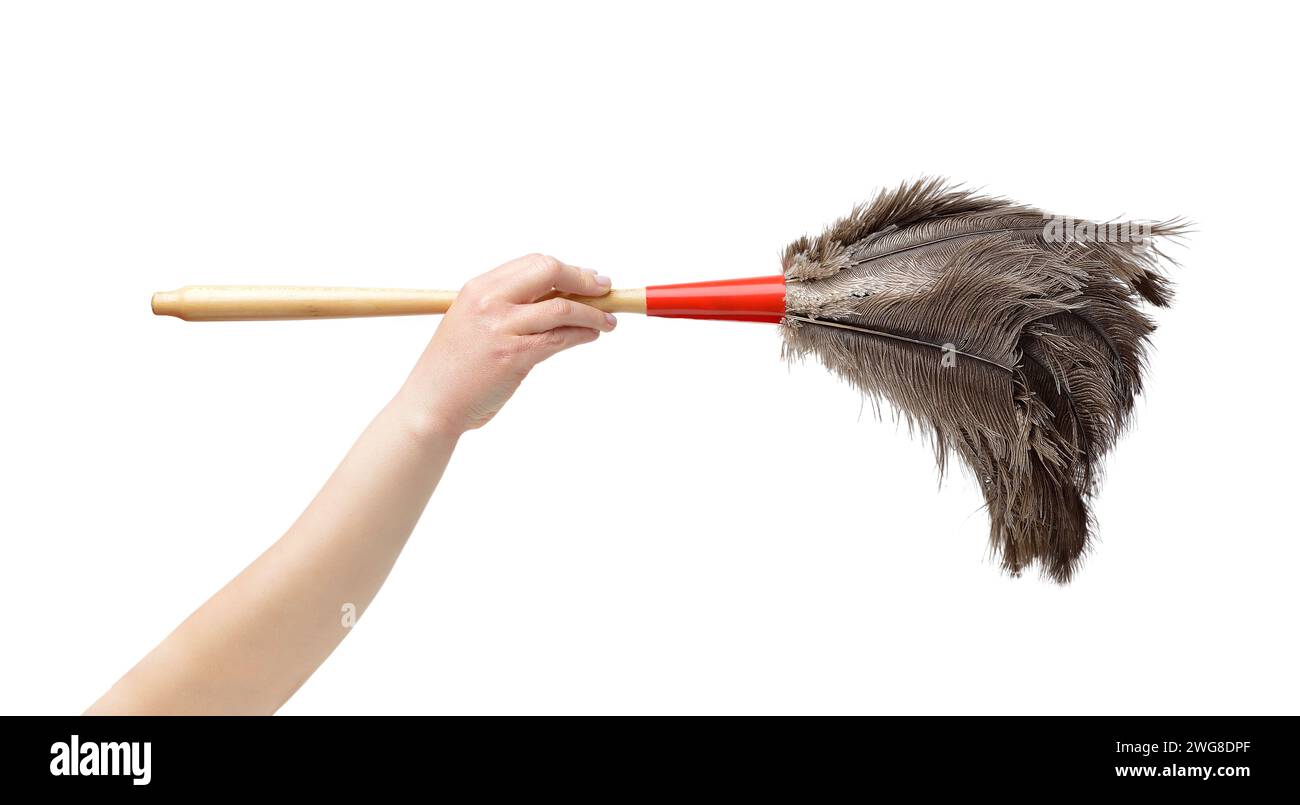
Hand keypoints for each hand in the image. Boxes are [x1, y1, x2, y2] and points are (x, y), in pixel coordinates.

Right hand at [399, 254, 615, 435]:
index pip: (533, 263)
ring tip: (608, 321)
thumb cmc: (453, 370)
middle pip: (550, 271)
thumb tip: (557, 296)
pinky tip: (592, 336)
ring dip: (593, 313)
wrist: (430, 405)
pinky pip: (560, 338)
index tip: (587, 278)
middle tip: (606, 291)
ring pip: (562, 308)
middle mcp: (489, 301)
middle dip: (585, 280)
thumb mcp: (471, 323)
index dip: (567, 269)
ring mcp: (501, 328)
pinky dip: (583, 334)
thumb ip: (505, 306)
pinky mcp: (514, 356)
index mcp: (478, 288)